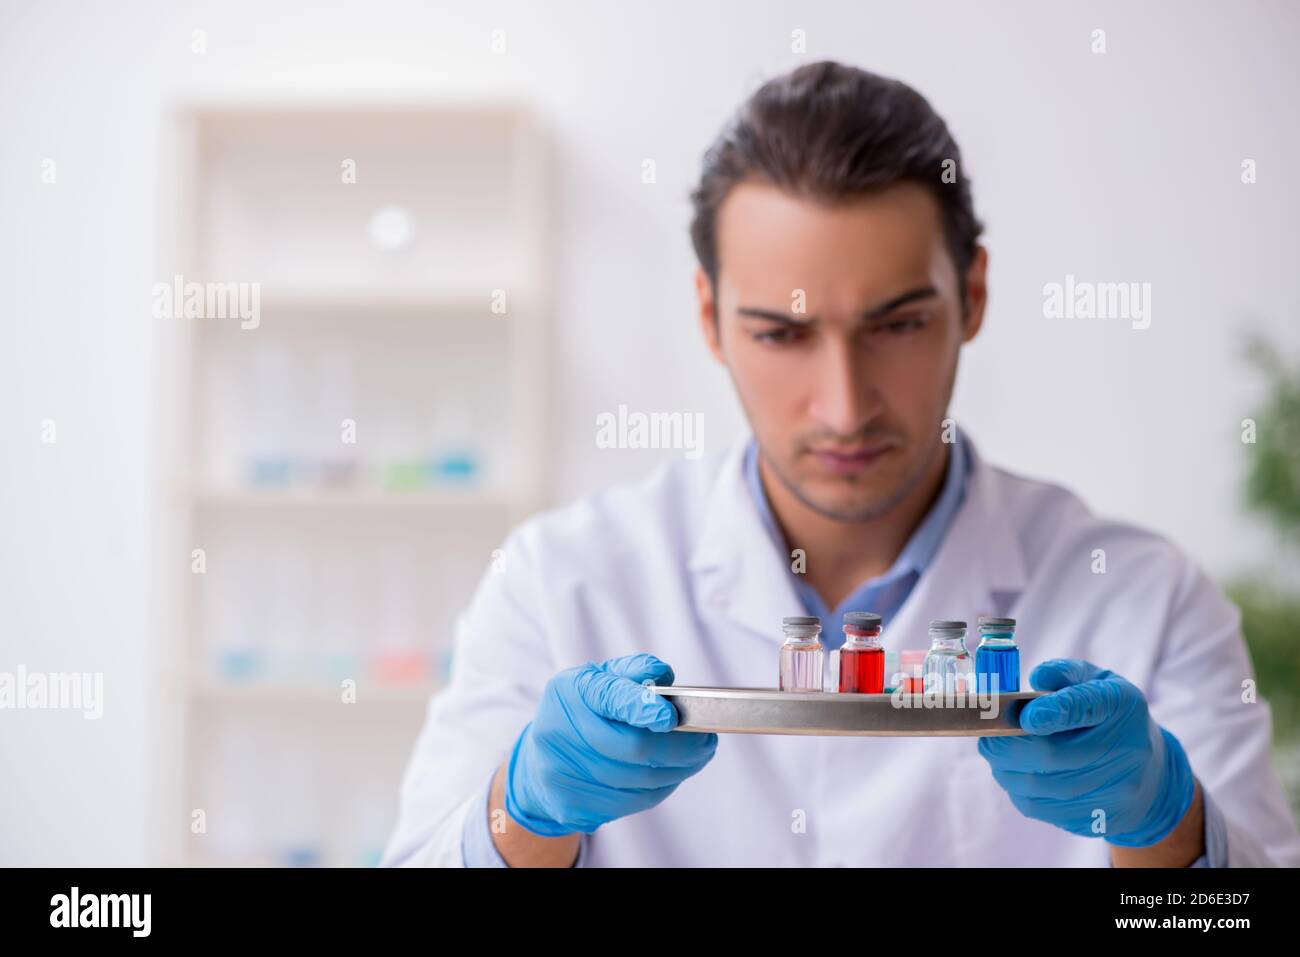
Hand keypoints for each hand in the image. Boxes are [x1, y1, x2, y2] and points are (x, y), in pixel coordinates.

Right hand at [504, 654, 718, 836]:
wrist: (539, 764)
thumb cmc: (581, 711)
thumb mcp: (601, 678)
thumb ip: (634, 672)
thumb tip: (665, 677)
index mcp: (572, 690)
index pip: (609, 698)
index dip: (643, 708)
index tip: (671, 716)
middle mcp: (560, 731)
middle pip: (634, 748)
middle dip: (680, 747)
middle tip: (707, 741)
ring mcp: (564, 773)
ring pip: (641, 779)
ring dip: (679, 769)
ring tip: (696, 756)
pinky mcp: (574, 806)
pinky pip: (635, 800)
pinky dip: (662, 786)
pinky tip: (670, 773)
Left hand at [978, 658, 1195, 846]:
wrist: (1154, 775)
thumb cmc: (1111, 719)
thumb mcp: (1098, 682)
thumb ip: (1065, 674)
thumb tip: (1037, 677)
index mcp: (1120, 705)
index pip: (1085, 707)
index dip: (1051, 712)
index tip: (1024, 716)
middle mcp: (1124, 751)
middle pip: (1051, 757)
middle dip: (1006, 746)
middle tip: (987, 738)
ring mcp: (1113, 792)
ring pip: (1039, 788)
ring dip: (1005, 770)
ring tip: (999, 755)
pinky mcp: (1097, 820)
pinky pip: (1041, 809)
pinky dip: (1019, 790)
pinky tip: (1019, 775)